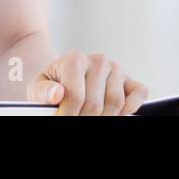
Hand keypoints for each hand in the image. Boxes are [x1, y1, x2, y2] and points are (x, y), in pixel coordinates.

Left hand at [28, 50, 147, 115]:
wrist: (64, 78)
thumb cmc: (52, 85)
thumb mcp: (39, 87)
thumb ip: (44, 91)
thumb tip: (57, 93)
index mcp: (75, 59)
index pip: (76, 97)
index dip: (68, 115)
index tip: (62, 118)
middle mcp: (98, 60)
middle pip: (96, 103)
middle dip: (84, 118)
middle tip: (76, 119)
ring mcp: (116, 69)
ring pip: (115, 102)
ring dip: (104, 116)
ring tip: (89, 116)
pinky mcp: (129, 80)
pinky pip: (139, 94)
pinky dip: (129, 108)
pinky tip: (115, 113)